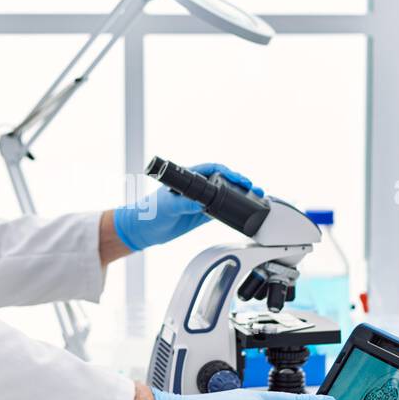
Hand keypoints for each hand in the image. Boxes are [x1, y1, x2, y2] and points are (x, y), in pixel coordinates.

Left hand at [112, 162, 263, 251]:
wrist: (143, 230)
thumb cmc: (149, 212)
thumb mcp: (167, 206)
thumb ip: (183, 203)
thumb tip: (201, 203)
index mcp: (188, 177)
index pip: (213, 169)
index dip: (228, 172)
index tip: (238, 179)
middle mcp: (196, 187)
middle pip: (224, 180)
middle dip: (240, 182)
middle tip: (253, 188)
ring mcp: (200, 201)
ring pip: (225, 195)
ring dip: (240, 196)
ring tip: (256, 197)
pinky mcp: (201, 215)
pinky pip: (221, 210)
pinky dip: (233, 210)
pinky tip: (244, 211)